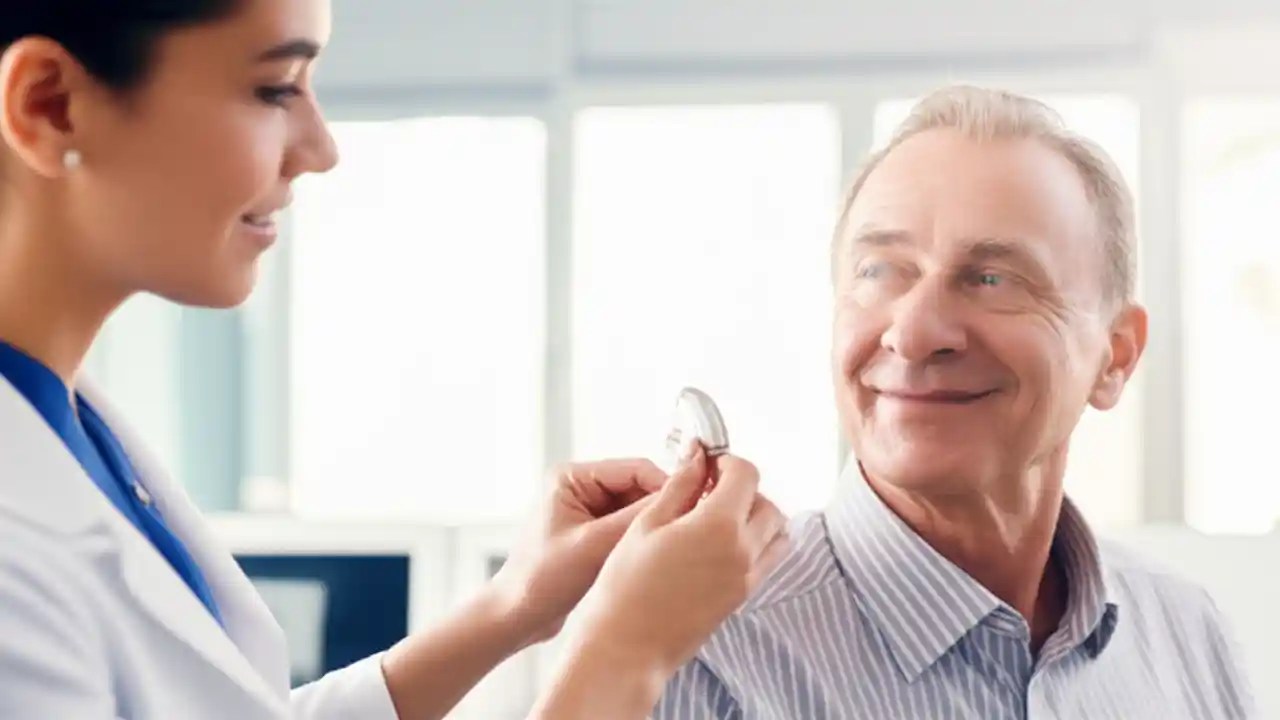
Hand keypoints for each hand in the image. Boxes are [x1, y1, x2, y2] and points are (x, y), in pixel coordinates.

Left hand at [488, 457, 667, 646]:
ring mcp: (587, 509)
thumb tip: (677, 498)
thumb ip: (634, 519)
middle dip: (659, 508)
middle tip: (685, 530)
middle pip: (638, 486)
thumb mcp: (593, 546)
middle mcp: (580, 487)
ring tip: (671, 545)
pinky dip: (641, 538)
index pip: (634, 468)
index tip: (691, 507)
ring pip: (637, 508)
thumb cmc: (541, 580)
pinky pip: (628, 527)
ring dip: (651, 525)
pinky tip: (654, 555)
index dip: (665, 485)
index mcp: (572, 477)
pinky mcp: (593, 532)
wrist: (517, 617)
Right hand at [564, 444, 790, 678]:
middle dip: (743, 489)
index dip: (726, 462)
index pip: (747, 475)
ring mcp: (747, 577)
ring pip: (775, 533)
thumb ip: (680, 486)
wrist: (627, 646)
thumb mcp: (647, 523)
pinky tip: (718, 546)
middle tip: (709, 490)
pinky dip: (755, 544)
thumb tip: (697, 457)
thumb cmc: (626, 586)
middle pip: (767, 503)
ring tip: (717, 518)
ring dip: (755, 517)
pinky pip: (766, 560)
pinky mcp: (742, 597)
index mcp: (720, 525)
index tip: (706, 465)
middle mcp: (744, 550)